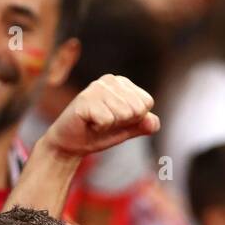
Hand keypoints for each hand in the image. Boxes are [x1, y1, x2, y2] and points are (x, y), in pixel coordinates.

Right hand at [40, 74, 158, 158]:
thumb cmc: (98, 134)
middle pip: (137, 109)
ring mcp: (97, 87)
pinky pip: (107, 120)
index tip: (116, 120)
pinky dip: (99, 128)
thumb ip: (143, 125)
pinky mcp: (85, 98)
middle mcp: (110, 80)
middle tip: (105, 122)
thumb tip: (154, 122)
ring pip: (124, 114)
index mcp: (123, 83)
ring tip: (95, 122)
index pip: (147, 103)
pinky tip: (88, 122)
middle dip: (123, 123)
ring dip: (110, 126)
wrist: (70, 144)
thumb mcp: (126, 130)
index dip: (134, 119)